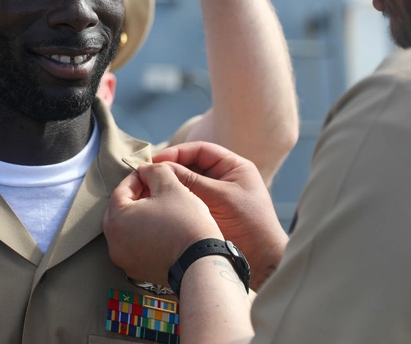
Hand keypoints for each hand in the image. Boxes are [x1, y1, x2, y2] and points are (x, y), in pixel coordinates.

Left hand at [103, 162, 222, 286]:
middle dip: (136, 197)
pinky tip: (162, 229)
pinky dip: (145, 235)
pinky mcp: (138, 271)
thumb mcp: (171, 186)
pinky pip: (136, 247)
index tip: (151, 173)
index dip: (137, 178)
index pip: (121, 190)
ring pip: (127, 230)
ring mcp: (125, 260)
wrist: (202, 264)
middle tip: (154, 190)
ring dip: (139, 217)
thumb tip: (145, 170)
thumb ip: (154, 171)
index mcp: (117, 219)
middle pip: (120, 211)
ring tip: (160, 208)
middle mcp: (114, 242)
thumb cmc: (185, 222)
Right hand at [152, 142, 288, 289]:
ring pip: (187, 184)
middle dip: (170, 169)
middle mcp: (223, 178)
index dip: (177, 153)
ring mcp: (215, 196)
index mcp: (233, 167)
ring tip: (149, 189)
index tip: (156, 160)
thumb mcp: (219, 196)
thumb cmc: (249, 223)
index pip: (200, 150)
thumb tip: (160, 167)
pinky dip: (174, 200)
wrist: (262, 259)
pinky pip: (187, 200)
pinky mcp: (207, 213)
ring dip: (171, 185)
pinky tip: (159, 203)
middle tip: (148, 175)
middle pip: (191, 166)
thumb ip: (190, 180)